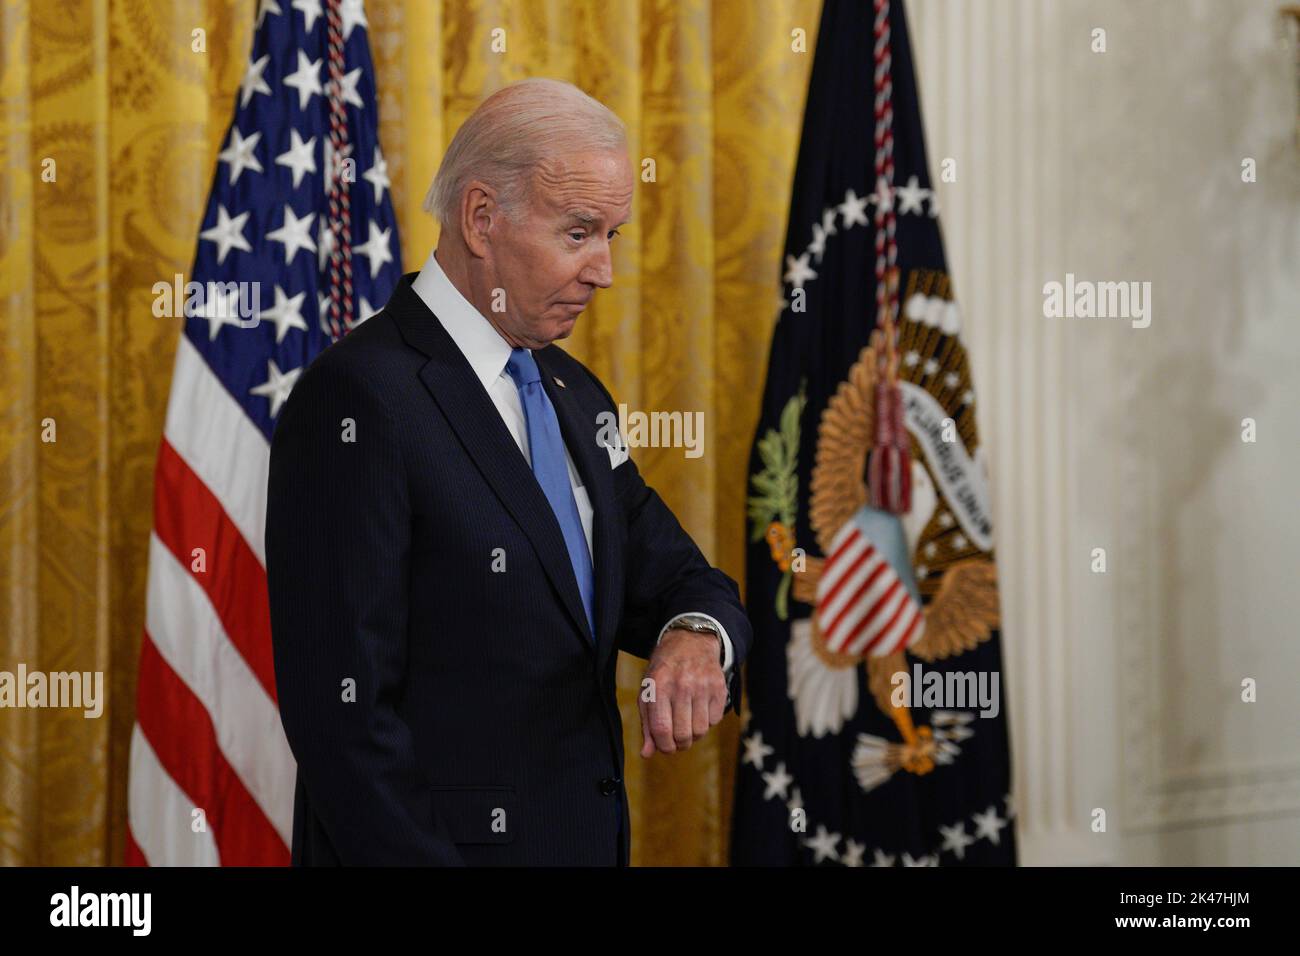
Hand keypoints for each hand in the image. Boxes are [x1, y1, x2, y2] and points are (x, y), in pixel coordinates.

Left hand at [637, 629, 726, 757]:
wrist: (690, 641)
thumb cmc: (664, 671)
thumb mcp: (648, 692)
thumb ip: (647, 724)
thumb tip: (646, 754)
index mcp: (658, 685)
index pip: (662, 730)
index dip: (663, 747)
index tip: (665, 748)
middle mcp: (681, 685)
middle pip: (683, 734)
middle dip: (679, 744)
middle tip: (677, 740)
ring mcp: (703, 685)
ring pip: (700, 731)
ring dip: (693, 734)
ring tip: (687, 723)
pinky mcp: (719, 687)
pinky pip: (715, 721)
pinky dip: (707, 722)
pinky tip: (699, 710)